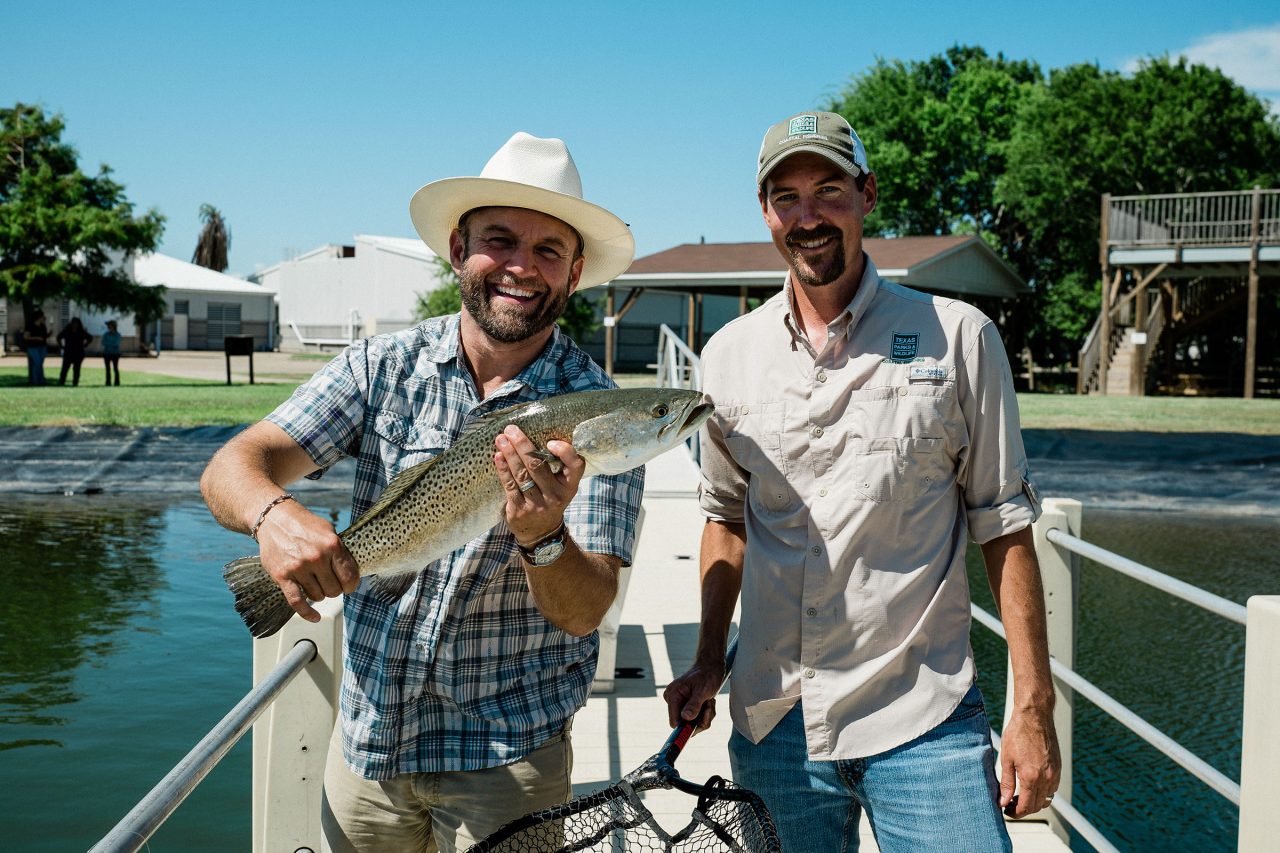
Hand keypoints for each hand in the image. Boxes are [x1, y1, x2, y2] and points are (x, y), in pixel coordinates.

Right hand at [256, 499, 359, 622]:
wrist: (274, 519)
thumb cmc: (305, 526)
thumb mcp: (329, 531)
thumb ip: (340, 552)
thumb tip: (352, 574)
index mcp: (332, 545)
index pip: (350, 577)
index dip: (351, 585)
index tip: (348, 586)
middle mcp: (317, 557)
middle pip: (334, 590)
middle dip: (334, 589)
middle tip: (329, 582)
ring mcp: (299, 567)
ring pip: (318, 596)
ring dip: (318, 593)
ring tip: (314, 581)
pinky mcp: (282, 576)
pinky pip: (297, 602)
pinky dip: (307, 613)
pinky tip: (315, 617)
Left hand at [494, 426, 585, 546]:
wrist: (541, 533)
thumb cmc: (550, 499)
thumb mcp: (561, 486)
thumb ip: (557, 465)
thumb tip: (535, 434)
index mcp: (569, 486)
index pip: (576, 466)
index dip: (565, 452)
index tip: (551, 441)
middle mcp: (556, 496)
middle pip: (538, 466)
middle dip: (523, 445)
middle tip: (511, 429)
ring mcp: (538, 505)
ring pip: (521, 475)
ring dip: (509, 454)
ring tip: (500, 439)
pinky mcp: (520, 510)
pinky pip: (510, 486)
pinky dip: (503, 470)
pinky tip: (498, 457)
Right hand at [663, 661, 725, 731]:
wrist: (711, 666)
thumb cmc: (707, 674)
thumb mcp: (703, 690)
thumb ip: (694, 704)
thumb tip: (685, 718)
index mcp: (673, 695)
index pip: (674, 721)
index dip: (686, 727)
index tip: (698, 727)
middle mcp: (674, 701)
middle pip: (685, 724)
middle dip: (701, 719)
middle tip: (709, 705)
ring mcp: (680, 704)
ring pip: (693, 723)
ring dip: (706, 715)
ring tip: (710, 701)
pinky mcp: (687, 706)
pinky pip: (697, 719)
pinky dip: (706, 713)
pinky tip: (708, 702)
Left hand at [999, 706, 1060, 817]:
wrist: (1035, 717)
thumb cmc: (1018, 733)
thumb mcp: (1006, 758)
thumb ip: (1006, 782)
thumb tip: (1002, 801)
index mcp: (1031, 777)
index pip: (1025, 806)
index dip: (1015, 813)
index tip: (1006, 811)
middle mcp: (1046, 778)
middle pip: (1036, 806)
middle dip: (1023, 809)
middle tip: (1009, 804)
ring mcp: (1055, 773)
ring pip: (1046, 799)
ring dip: (1033, 802)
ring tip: (1018, 796)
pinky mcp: (1058, 768)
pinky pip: (1052, 789)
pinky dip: (1042, 793)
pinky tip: (1030, 786)